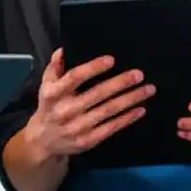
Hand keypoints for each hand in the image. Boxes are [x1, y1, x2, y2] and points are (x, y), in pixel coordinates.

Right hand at [22, 49, 154, 158]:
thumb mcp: (47, 85)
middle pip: (96, 94)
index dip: (93, 68)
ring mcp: (77, 128)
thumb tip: (64, 49)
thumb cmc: (50, 106)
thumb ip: (55, 66)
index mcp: (53, 94)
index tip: (111, 60)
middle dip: (120, 83)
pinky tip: (140, 109)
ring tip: (147, 89)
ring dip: (130, 99)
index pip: (74, 78)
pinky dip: (127, 118)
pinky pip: (111, 128)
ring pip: (108, 111)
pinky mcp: (87, 141)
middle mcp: (64, 111)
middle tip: (139, 74)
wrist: (43, 141)